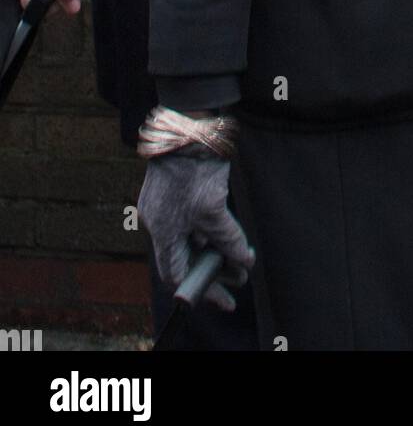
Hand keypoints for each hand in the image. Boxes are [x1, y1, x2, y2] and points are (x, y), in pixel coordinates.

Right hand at [138, 152, 255, 310]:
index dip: (201, 290)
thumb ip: (228, 238)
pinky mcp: (171, 193)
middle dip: (212, 271)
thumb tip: (242, 261)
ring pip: (188, 240)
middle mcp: (157, 222)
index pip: (176, 274)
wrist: (187, 126)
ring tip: (239, 257)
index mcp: (162, 231)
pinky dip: (207, 232)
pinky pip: (188, 223)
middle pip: (183, 258)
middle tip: (238, 278)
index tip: (226, 299)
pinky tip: (225, 234)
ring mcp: (162, 207)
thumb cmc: (196, 168)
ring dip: (213, 251)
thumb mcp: (215, 207)